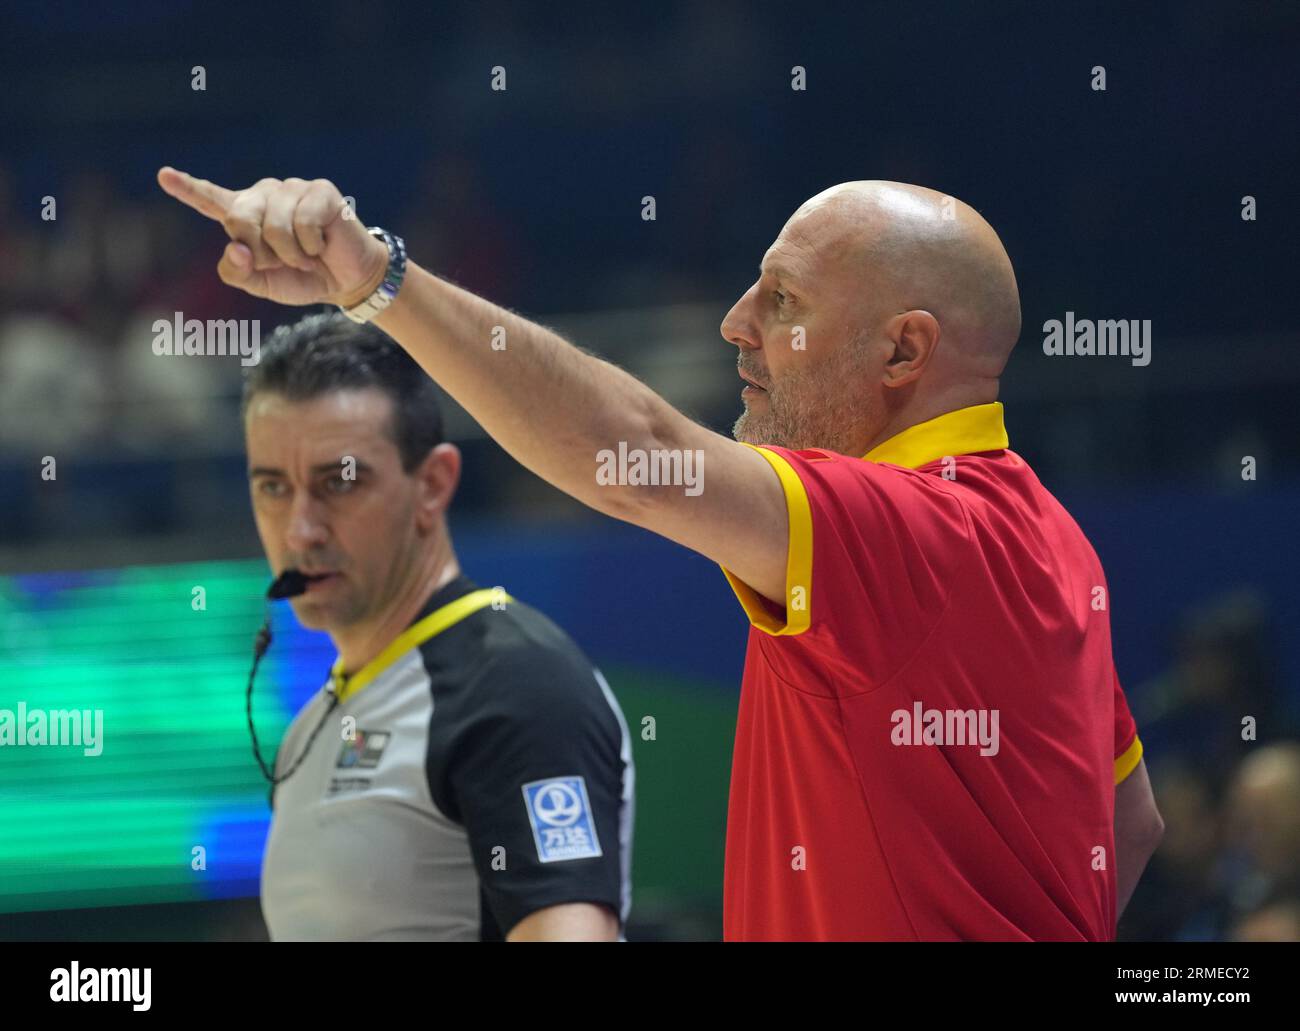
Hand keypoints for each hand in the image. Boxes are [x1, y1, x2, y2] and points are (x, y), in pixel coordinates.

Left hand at [156, 167, 388, 307]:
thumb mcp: (261, 284)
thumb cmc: (302, 278)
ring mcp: (292, 189)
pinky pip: (303, 222)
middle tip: (284, 261)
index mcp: (246, 216)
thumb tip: (237, 247)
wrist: (347, 281)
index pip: (211, 200)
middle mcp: (265, 196)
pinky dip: (312, 245)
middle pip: (240, 219)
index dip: (188, 188)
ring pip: (274, 224)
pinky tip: (322, 244)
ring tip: (306, 254)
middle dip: (262, 252)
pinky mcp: (320, 191)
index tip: (164, 176)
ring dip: (291, 252)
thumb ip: (237, 271)